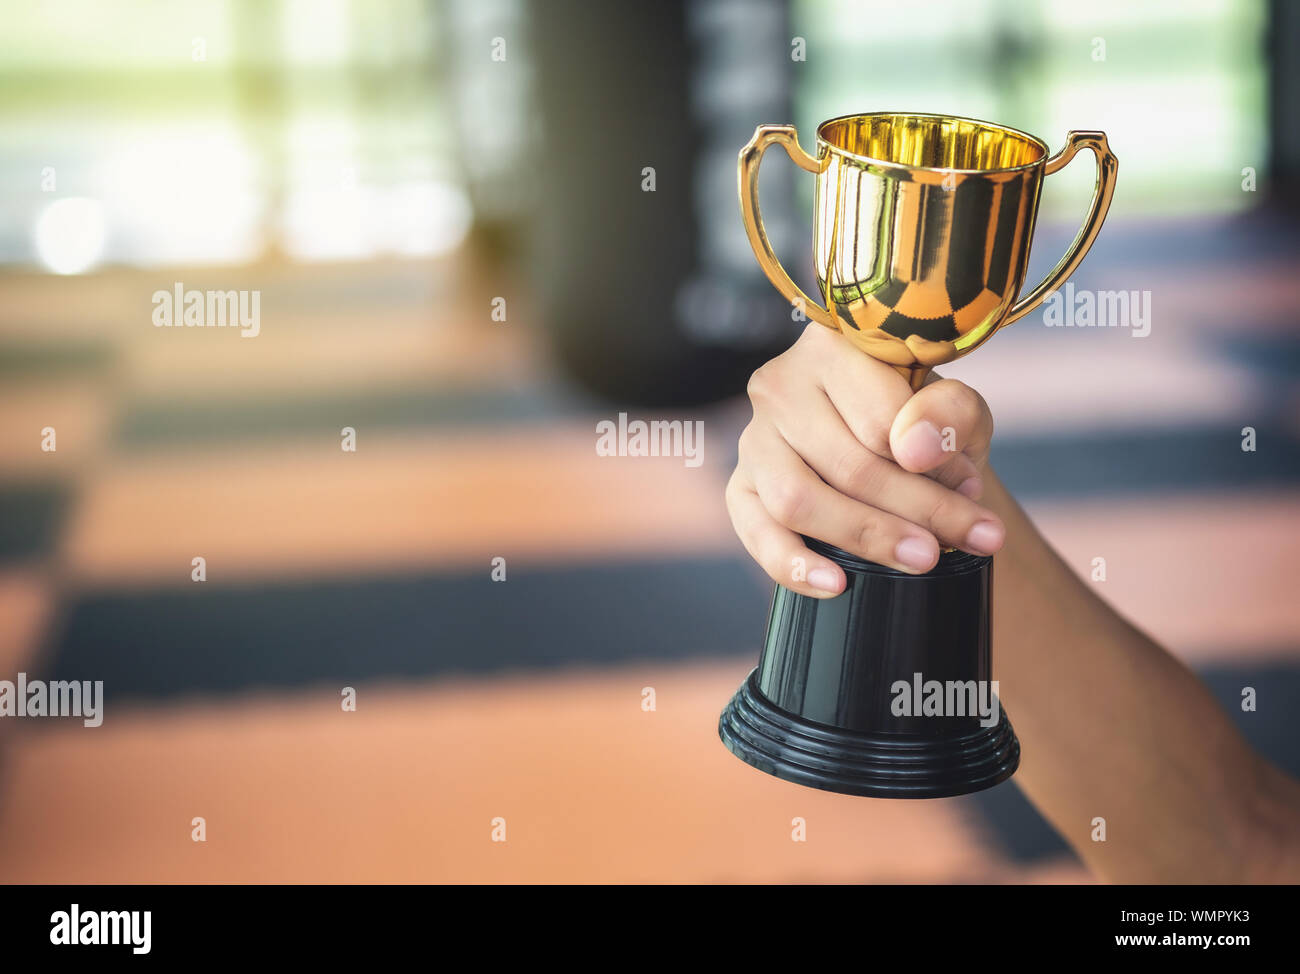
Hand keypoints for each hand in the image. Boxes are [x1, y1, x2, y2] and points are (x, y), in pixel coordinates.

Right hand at [725, 322, 1005, 596]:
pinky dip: (793, 565)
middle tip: (974, 539)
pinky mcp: (740, 488)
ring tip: (924, 559)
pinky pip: (755, 532)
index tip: (972, 486)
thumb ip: (951, 413)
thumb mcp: (957, 410)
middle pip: (847, 465)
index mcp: (831, 346)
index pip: (879, 419)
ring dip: (867, 536)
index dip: (933, 462)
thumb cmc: (924, 426)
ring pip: (798, 500)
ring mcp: (753, 439)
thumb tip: (914, 451)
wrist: (894, 453)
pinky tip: (835, 584)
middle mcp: (780, 386)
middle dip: (919, 511)